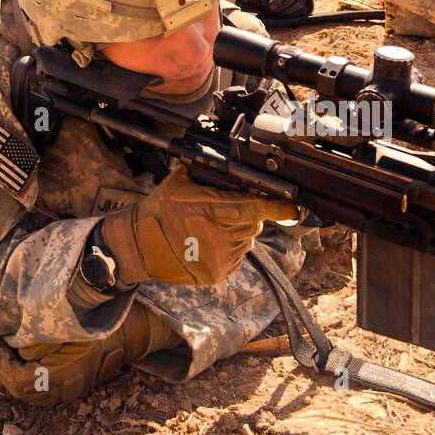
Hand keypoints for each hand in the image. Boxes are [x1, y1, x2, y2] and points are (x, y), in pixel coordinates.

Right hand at [100, 167, 296, 286]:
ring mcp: (217, 257)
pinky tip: (213, 242)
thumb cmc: (158, 210)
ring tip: (215, 227)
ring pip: (247, 241)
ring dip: (239, 232)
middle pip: (252, 223)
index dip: (276, 208)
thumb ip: (204, 172)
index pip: (252, 208)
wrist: (141, 245)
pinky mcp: (216, 273)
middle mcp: (215, 234)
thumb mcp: (178, 181)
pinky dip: (232, 248)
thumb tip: (224, 161)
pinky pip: (238, 257)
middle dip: (250, 215)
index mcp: (207, 208)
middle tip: (231, 211)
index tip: (294, 207)